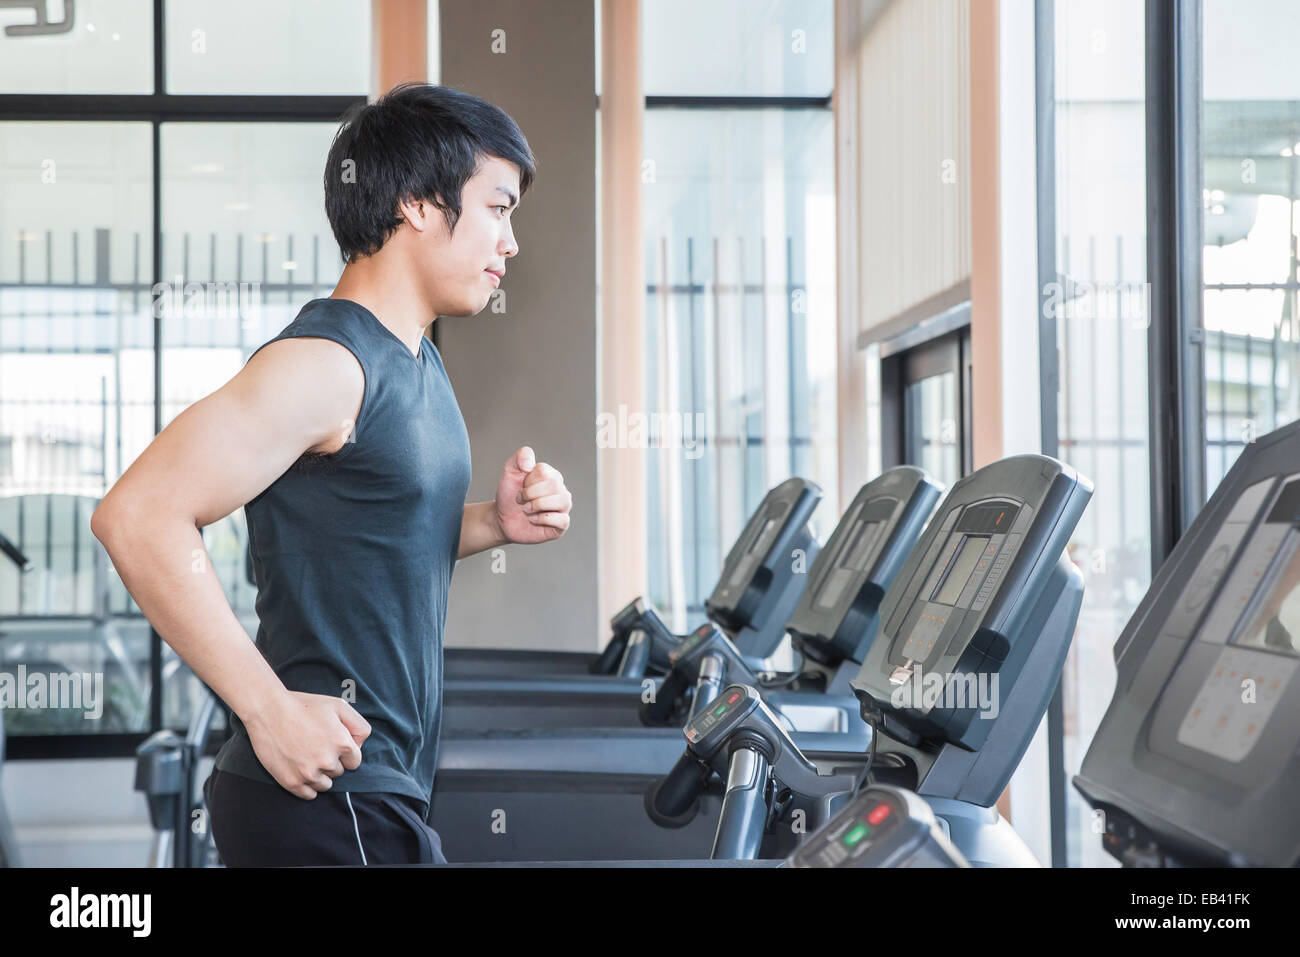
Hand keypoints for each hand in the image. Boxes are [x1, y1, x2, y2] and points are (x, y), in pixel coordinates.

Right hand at [244, 691, 370, 799]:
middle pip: (338, 772)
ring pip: (325, 785)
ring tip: (307, 757)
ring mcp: (308, 773)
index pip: (354, 762)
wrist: (268, 710)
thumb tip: (359, 745)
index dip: (344, 753)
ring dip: (320, 775)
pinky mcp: (291, 782)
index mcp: (342, 743)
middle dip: (331, 762)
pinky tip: (301, 771)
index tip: (331, 744)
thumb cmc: (304, 705)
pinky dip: (308, 786)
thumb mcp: (338, 706)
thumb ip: (358, 726)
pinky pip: (309, 795)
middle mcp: (327, 761)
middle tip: (315, 746)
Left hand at [493, 446, 572, 544]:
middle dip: (531, 494)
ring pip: (561, 501)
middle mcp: (560, 489)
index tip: (521, 487)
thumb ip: (520, 457)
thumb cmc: (509, 495)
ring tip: (526, 510)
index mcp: (551, 475)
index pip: (544, 472)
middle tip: (521, 500)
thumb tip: (530, 464)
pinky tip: (533, 520)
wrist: (502, 518)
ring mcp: (563, 507)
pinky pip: (562, 520)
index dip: (528, 481)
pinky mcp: (562, 524)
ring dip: (536, 506)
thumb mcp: (510, 471)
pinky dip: (542, 519)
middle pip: (553, 486)